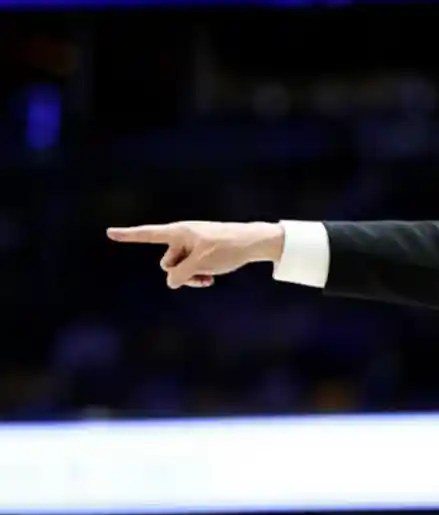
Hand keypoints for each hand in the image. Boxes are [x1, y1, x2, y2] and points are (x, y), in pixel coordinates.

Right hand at [107, 221, 284, 288]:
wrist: (253, 243)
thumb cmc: (227, 248)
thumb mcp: (201, 263)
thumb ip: (181, 274)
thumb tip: (171, 282)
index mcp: (178, 232)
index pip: (148, 234)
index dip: (128, 235)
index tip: (109, 232)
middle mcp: (181, 238)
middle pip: (166, 263)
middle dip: (179, 272)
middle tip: (200, 272)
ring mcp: (191, 247)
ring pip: (179, 270)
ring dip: (191, 277)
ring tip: (208, 276)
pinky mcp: (200, 255)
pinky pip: (190, 271)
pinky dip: (198, 276)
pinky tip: (211, 279)